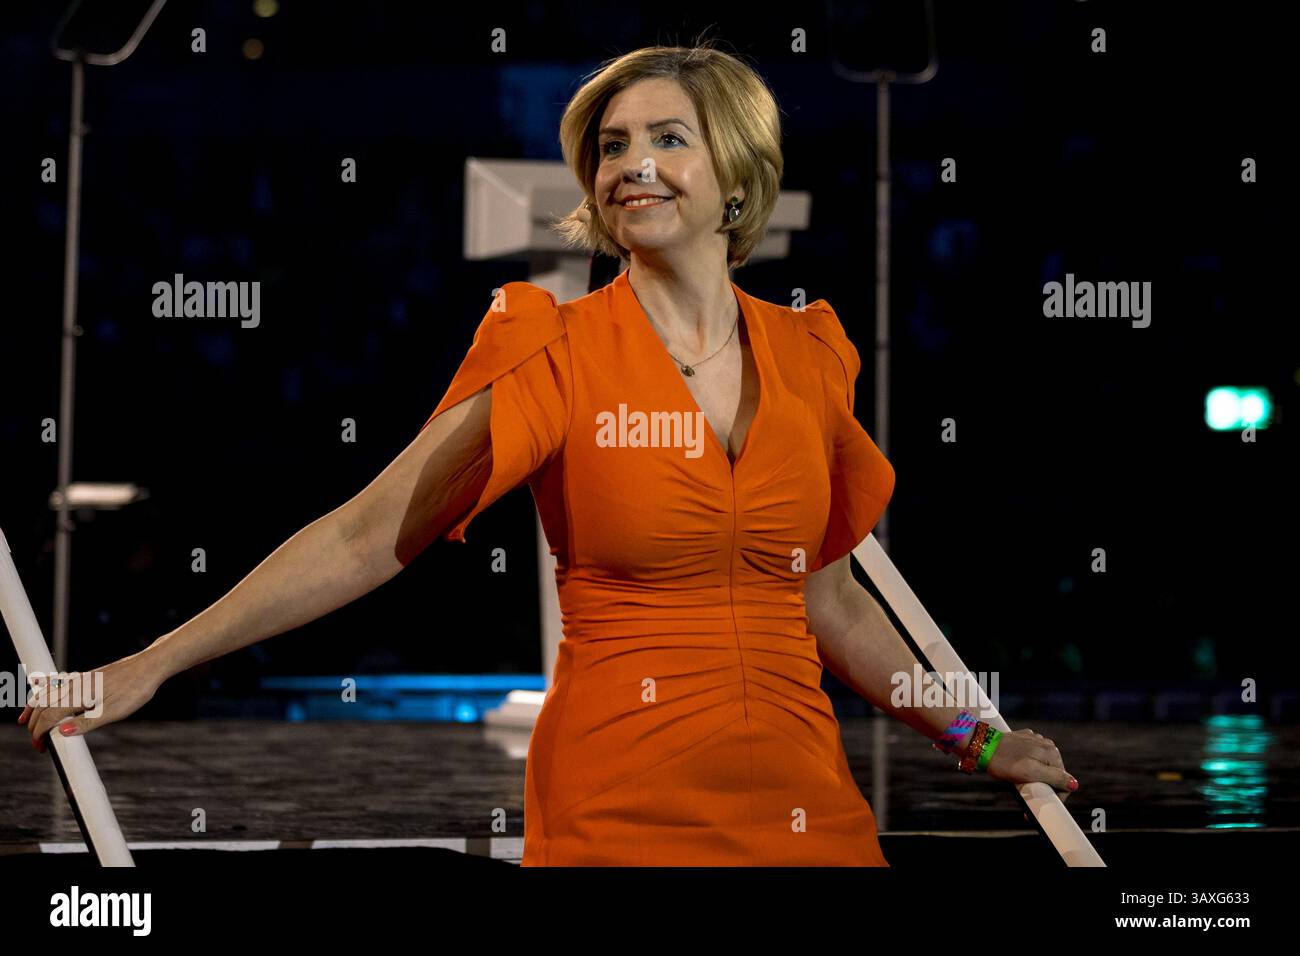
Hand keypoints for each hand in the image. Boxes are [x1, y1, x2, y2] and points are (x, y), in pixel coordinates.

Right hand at [17, 649, 164, 752]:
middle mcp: (75, 685)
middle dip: (34, 723)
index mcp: (79, 695)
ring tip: (26, 720)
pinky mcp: (87, 677)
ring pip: (48, 693)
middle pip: (43, 704)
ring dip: (34, 708)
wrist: (150, 666)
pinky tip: (46, 698)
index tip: (40, 747)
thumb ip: (87, 723)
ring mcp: (81, 680)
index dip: (40, 732)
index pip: (49, 715)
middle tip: (36, 742)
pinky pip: (58, 686)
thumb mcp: (114, 712)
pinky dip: (46, 695)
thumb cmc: (135, 689)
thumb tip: (63, 733)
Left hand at [979, 728, 1077, 818]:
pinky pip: (1030, 758)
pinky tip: (1016, 773)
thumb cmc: (1005, 762)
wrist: (982, 747)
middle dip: (1043, 788)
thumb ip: (1054, 778)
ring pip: (1041, 766)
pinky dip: (1026, 767)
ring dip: (1035, 778)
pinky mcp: (1022, 740)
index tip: (1040, 809)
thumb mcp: (1031, 773)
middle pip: (1052, 773)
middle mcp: (1046, 744)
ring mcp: (1034, 741)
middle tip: (1027, 802)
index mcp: (1052, 752)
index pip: (1063, 780)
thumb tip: (1074, 784)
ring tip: (1020, 786)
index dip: (1054, 797)